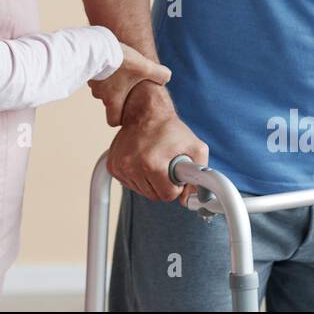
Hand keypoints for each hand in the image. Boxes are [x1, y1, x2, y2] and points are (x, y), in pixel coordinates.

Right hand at [88, 44, 170, 126]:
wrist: (100, 46)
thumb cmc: (122, 61)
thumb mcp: (146, 67)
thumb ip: (160, 75)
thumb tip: (167, 78)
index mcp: (113, 100)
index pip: (113, 121)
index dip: (120, 118)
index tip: (127, 110)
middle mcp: (101, 95)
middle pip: (109, 102)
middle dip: (117, 95)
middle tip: (127, 84)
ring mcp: (93, 83)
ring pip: (102, 88)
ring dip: (109, 82)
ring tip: (119, 69)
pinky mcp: (88, 70)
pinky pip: (97, 76)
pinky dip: (103, 72)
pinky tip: (111, 62)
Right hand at [106, 87, 208, 205]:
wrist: (145, 112)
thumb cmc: (170, 129)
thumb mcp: (196, 149)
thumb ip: (200, 177)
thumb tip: (191, 200)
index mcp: (152, 165)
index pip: (167, 195)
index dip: (175, 185)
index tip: (174, 171)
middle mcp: (132, 167)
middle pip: (154, 195)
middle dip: (163, 183)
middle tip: (165, 164)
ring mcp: (120, 167)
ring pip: (141, 191)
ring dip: (150, 180)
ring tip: (154, 160)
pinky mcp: (113, 166)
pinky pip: (129, 183)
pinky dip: (138, 176)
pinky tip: (142, 160)